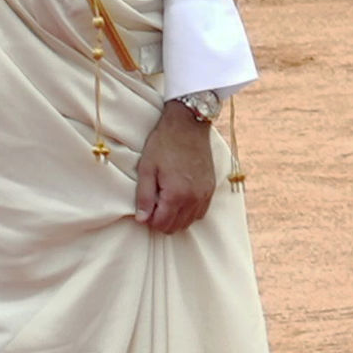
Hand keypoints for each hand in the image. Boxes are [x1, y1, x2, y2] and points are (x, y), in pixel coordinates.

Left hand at [135, 104, 220, 235]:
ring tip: (166, 200)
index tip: (144, 207)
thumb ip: (144, 197)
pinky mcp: (211, 188)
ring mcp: (205, 194)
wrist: (189, 124)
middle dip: (161, 221)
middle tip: (153, 204)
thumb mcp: (147, 168)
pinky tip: (180, 199)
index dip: (149, 220)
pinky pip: (201, 212)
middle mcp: (193, 198)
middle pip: (175, 227)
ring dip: (176, 218)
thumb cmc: (164, 144)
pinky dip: (189, 212)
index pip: (161, 225)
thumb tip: (142, 220)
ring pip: (189, 222)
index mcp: (176, 194)